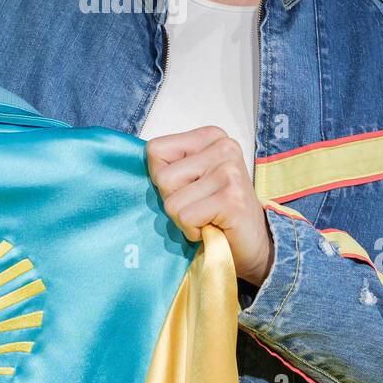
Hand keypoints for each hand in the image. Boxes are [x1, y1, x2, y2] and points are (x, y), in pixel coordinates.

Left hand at [145, 125, 273, 286]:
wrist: (253, 245)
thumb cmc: (216, 212)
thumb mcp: (190, 179)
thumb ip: (168, 166)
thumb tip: (129, 166)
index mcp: (210, 136)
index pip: (155, 150)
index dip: (162, 178)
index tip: (187, 189)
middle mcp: (223, 147)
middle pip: (162, 177)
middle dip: (173, 201)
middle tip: (199, 208)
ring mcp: (229, 171)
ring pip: (172, 201)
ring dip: (184, 219)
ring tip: (206, 218)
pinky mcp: (232, 199)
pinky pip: (186, 217)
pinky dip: (193, 231)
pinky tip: (212, 228)